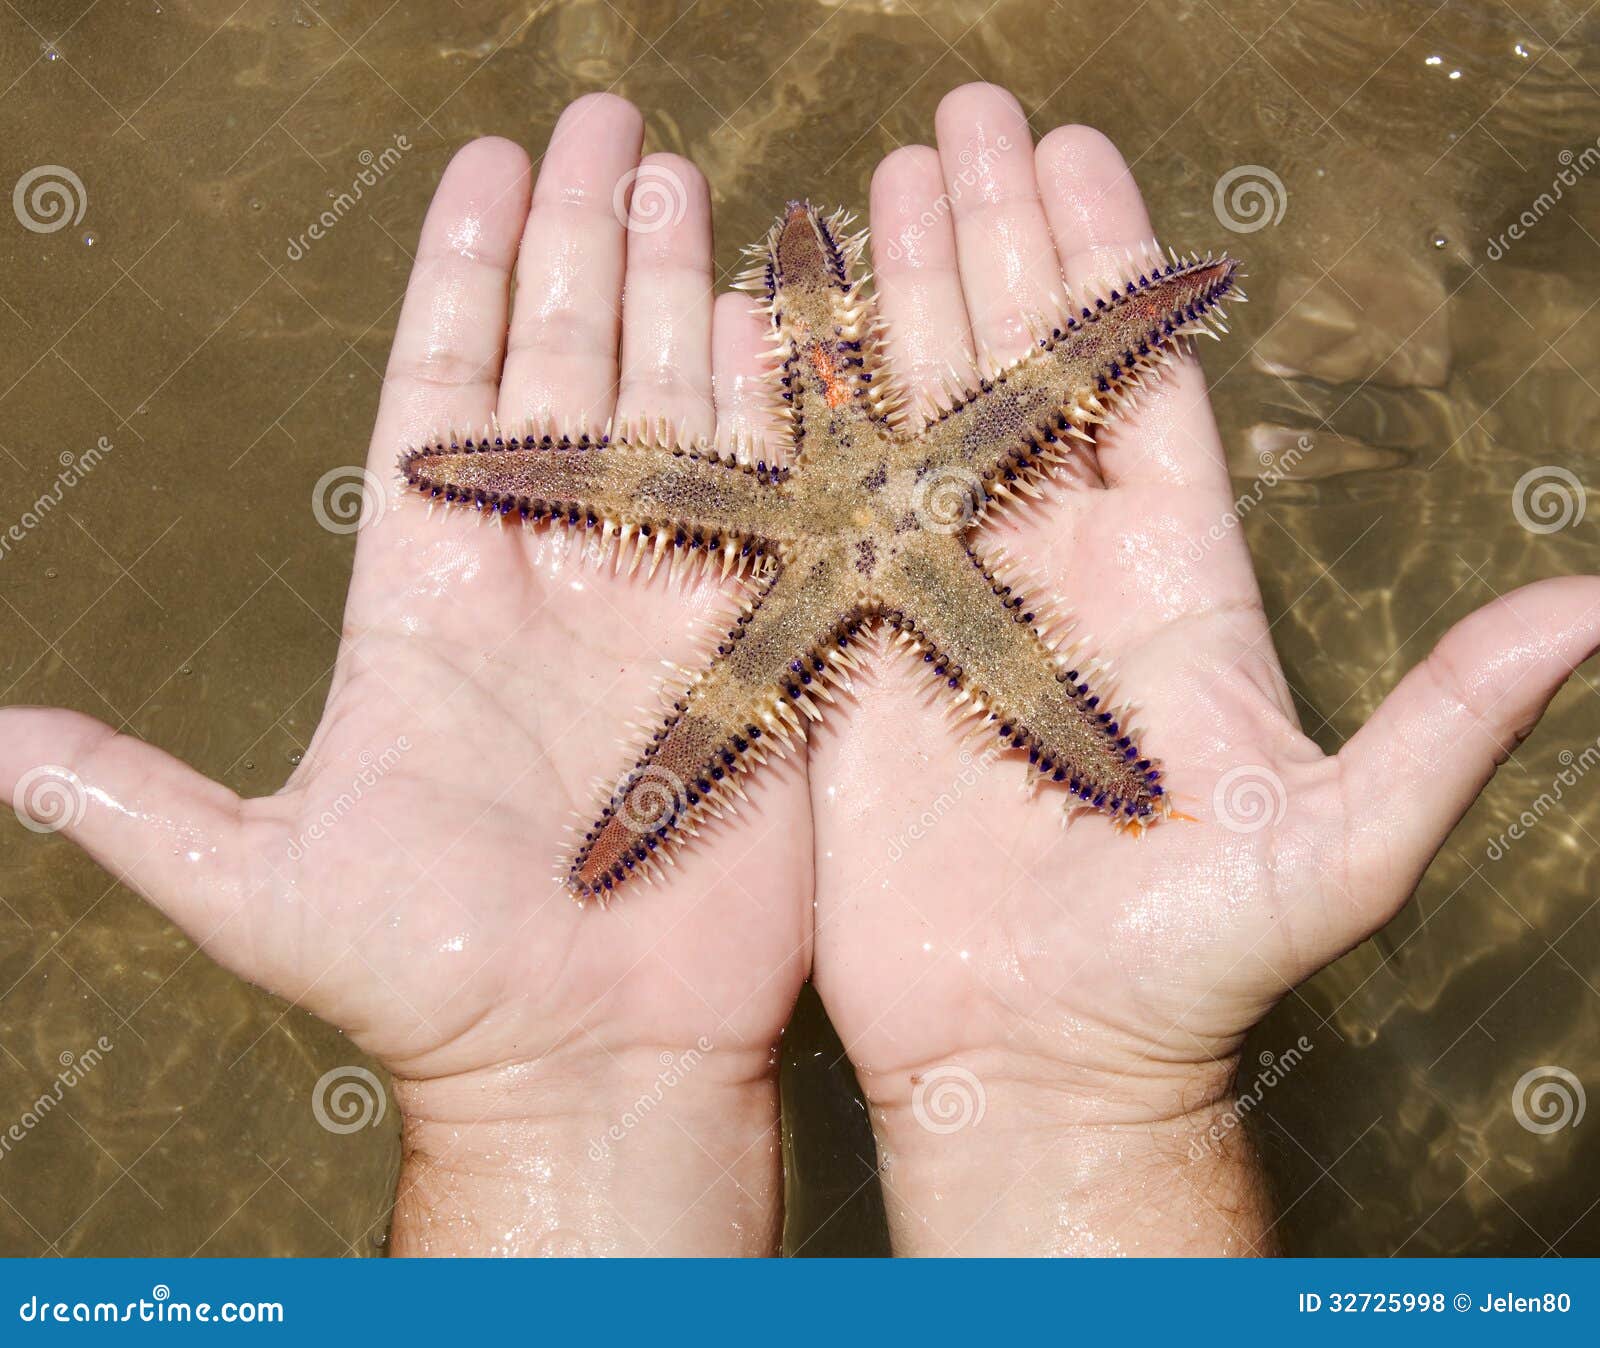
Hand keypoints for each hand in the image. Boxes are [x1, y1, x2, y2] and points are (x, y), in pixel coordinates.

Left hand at [0, 96, 812, 1255]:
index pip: (446, 392)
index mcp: (432, 596)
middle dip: (585, 244)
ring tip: (681, 187)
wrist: (586, 1059)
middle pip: (568, 369)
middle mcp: (548, 578)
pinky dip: (774, 406)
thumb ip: (133, 800)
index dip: (463, 277)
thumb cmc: (425, 976)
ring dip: (677, 293)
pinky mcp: (755, 645)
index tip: (484, 168)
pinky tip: (773, 316)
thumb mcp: (256, 882)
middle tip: (606, 127)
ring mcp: (659, 603)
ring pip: (672, 409)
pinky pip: (770, 496)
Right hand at [808, 84, 1599, 1254]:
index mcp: (1167, 582)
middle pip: (1015, 369)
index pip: (1133, 382)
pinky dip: (797, 424)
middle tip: (953, 125)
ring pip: (914, 422)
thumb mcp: (1342, 846)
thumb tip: (1597, 610)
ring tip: (870, 194)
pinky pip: (821, 518)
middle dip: (988, 239)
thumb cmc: (1187, 965)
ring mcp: (944, 609)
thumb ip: (1449, 720)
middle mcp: (1052, 572)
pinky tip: (776, 342)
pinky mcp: (855, 662)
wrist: (1035, 1059)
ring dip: (894, 304)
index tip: (1069, 152)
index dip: (1103, 261)